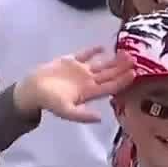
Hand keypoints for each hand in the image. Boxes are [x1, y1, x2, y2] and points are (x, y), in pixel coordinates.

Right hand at [14, 47, 134, 122]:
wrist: (32, 89)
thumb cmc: (49, 101)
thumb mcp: (65, 111)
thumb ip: (82, 115)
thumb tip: (99, 119)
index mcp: (89, 92)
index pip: (110, 86)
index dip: (122, 81)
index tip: (134, 73)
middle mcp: (88, 81)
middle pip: (109, 74)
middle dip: (122, 68)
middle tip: (135, 59)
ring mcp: (80, 71)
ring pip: (101, 64)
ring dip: (113, 59)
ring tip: (126, 53)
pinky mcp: (70, 61)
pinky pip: (84, 55)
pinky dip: (93, 51)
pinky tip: (103, 47)